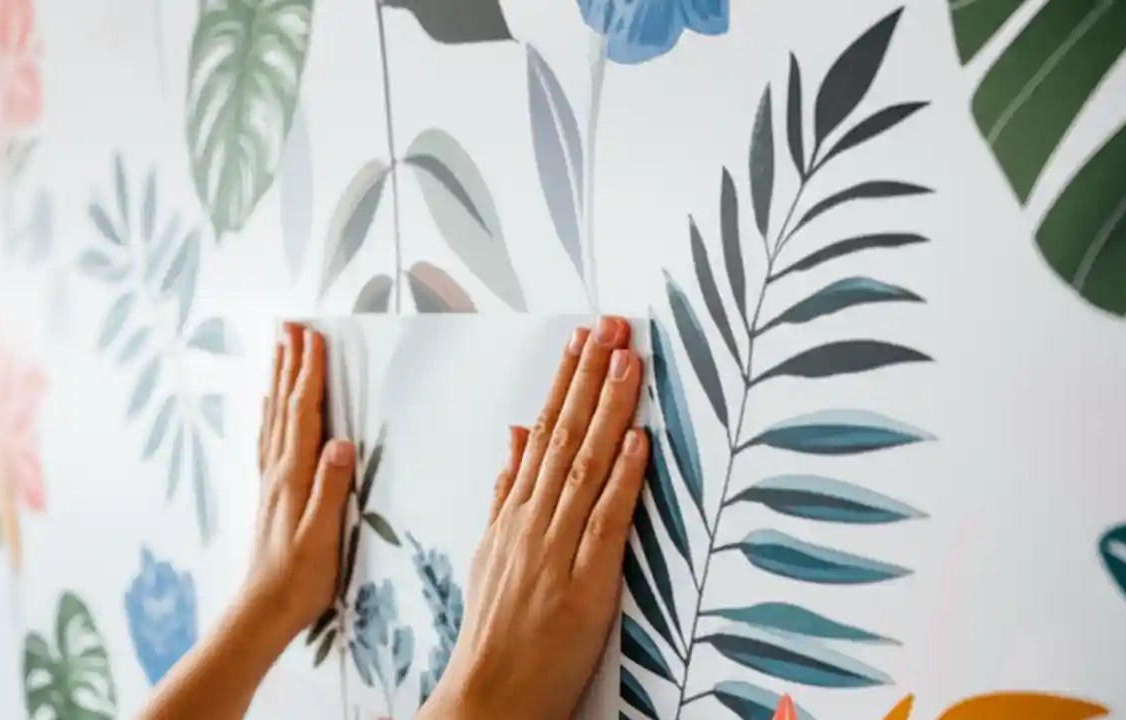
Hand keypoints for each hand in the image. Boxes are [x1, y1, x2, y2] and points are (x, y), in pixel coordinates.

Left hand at [139, 325, 354, 719]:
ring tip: (279, 348)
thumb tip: (341, 442)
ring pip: (273, 416)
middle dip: (290, 363)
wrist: (263, 610)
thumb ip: (332, 488)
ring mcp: (271, 480)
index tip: (314, 336)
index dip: (310, 374)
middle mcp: (278, 471)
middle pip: (284, 405)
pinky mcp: (271, 493)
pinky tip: (269, 403)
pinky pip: (268, 438)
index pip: (304, 414)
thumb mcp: (323, 536)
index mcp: (295, 476)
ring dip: (278, 379)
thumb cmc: (300, 579)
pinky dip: (269, 412)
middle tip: (291, 325)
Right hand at [420, 316, 648, 719]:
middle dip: (590, 375)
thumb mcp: (489, 549)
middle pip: (564, 434)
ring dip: (609, 408)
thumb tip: (515, 434)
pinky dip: (622, 478)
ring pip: (585, 465)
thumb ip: (504, 489)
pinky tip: (637, 439)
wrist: (489, 692)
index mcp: (514, 512)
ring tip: (627, 360)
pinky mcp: (587, 583)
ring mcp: (558, 550)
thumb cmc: (493, 627)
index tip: (583, 338)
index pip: (542, 430)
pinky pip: (606, 521)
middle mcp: (534, 521)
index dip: (565, 380)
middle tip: (611, 327)